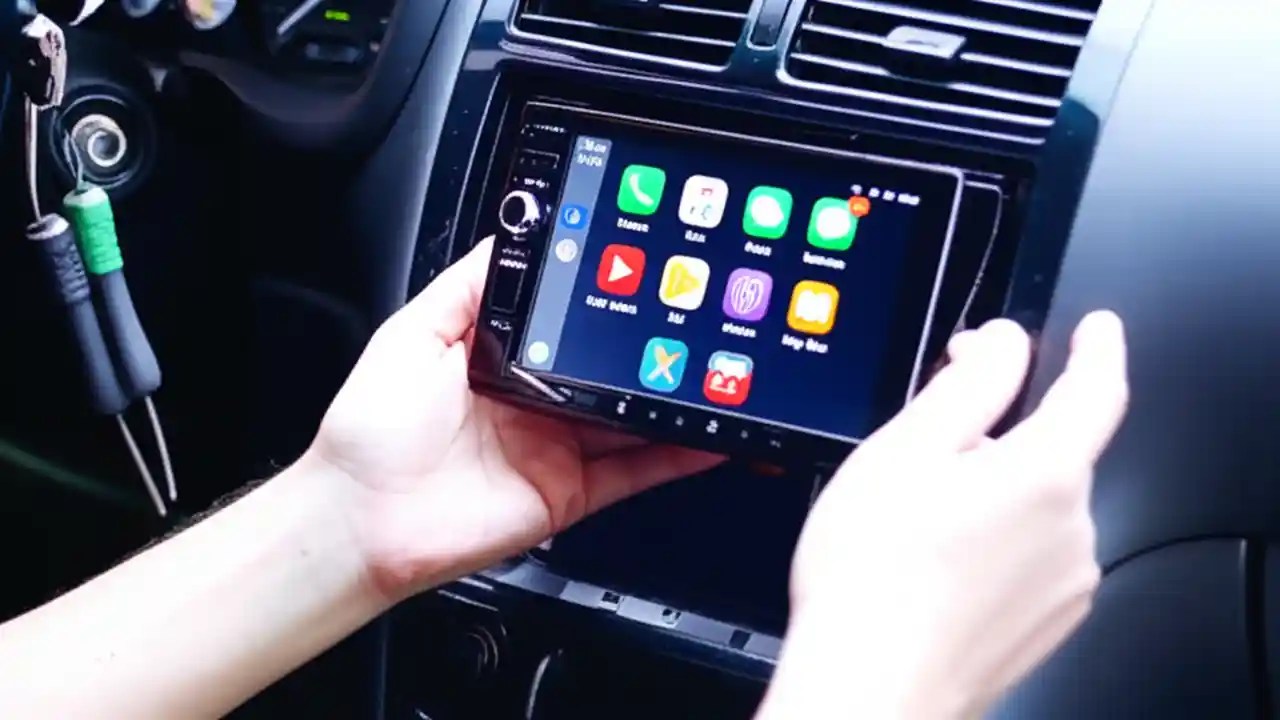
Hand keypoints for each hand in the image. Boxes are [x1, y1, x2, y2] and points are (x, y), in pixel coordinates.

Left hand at [308, 239, 721, 601]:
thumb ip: (472, 287)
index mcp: (503, 359)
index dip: (607, 301)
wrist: (362, 519)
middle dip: (652, 348)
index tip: (648, 275)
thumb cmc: (372, 429)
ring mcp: (556, 448)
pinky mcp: (569, 493)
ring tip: (718, 373)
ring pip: (633, 418)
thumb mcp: (414, 332)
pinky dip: (677, 455)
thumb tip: (516, 232)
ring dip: (675, 398)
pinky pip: (635, 472)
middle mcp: (536, 402)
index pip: (570, 323)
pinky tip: (709, 432)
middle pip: (609, 369)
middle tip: (697, 320)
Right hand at [759, 313, 1128, 718]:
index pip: (1098, 389)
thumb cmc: (872, 575)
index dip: (1098, 348)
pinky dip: (996, 542)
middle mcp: (1072, 530)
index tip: (1097, 329)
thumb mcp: (906, 449)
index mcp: (1045, 474)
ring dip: (995, 491)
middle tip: (929, 438)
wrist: (868, 687)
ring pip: (1039, 508)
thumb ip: (969, 383)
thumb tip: (1004, 342)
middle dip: (1004, 430)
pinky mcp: (1045, 624)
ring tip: (915, 519)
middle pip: (1054, 451)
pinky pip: (1032, 557)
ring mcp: (1063, 584)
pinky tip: (936, 561)